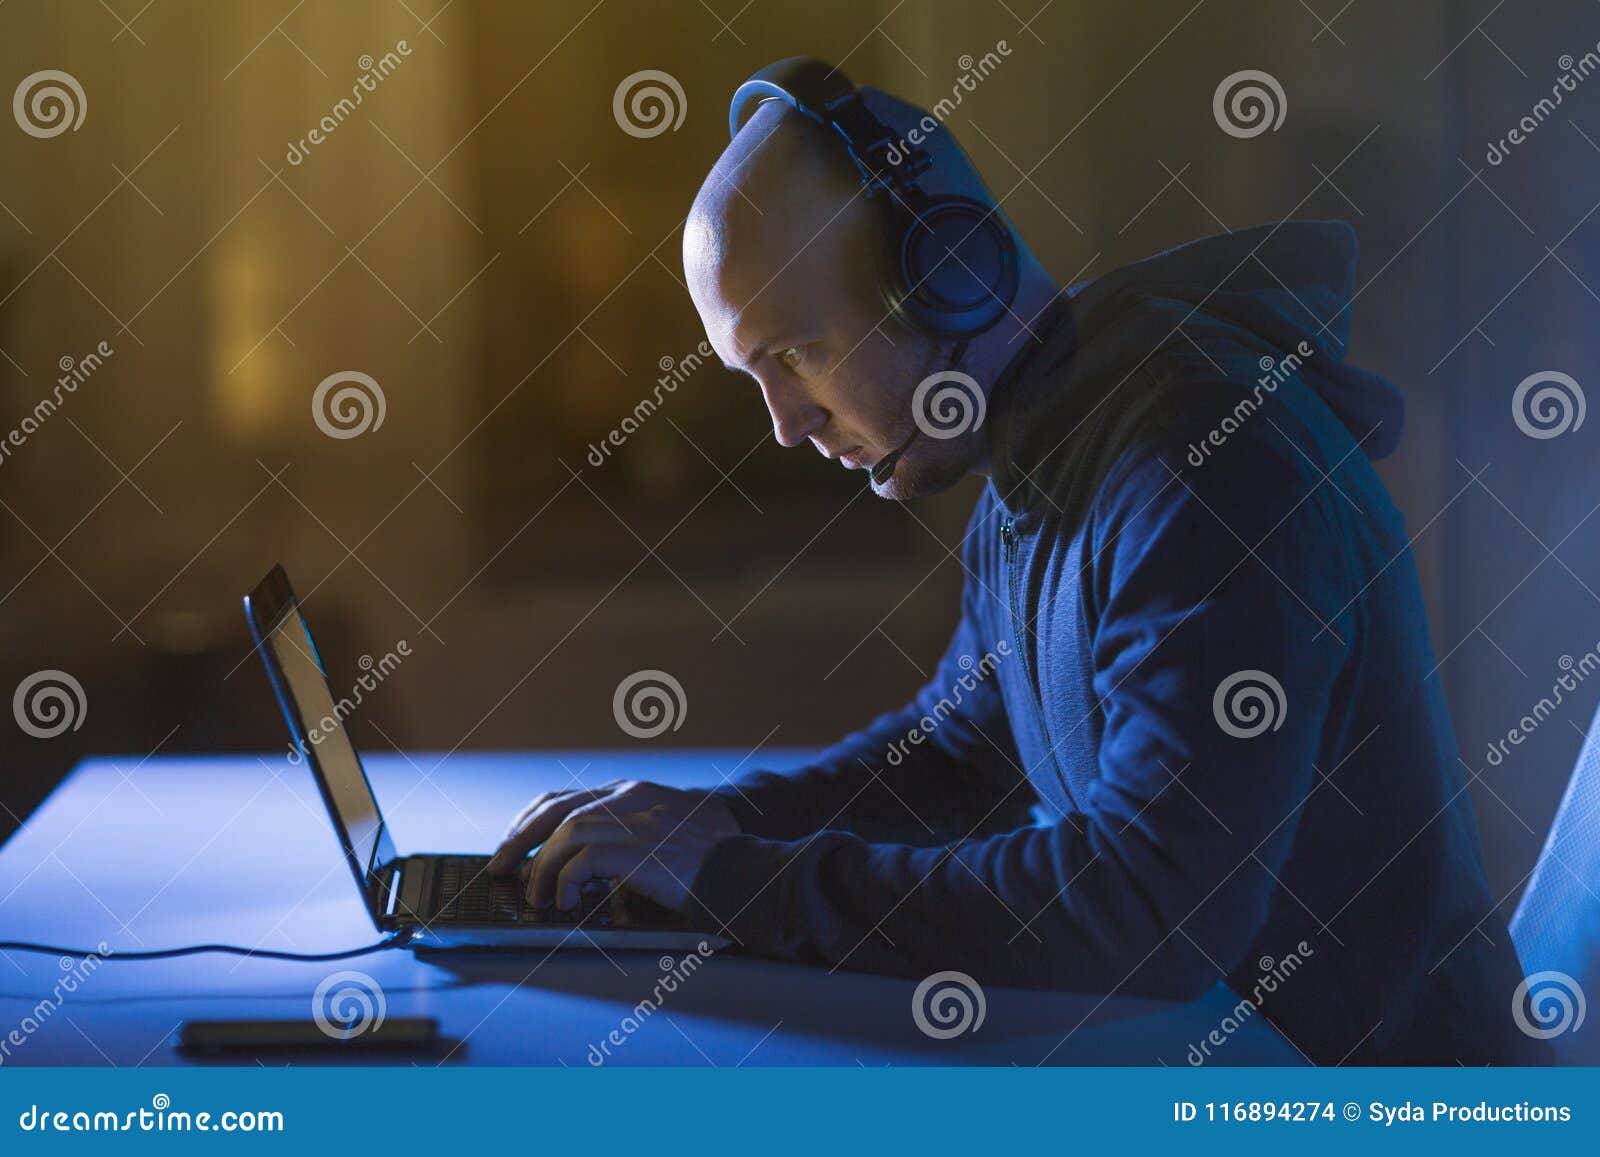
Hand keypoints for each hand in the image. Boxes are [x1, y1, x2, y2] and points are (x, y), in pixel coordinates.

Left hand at [486, 780, 739, 912]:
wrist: (746, 866)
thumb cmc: (711, 855)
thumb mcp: (667, 828)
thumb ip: (631, 833)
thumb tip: (584, 863)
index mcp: (633, 792)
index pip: (566, 796)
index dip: (531, 820)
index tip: (513, 842)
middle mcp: (630, 798)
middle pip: (556, 809)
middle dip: (520, 838)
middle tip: (501, 866)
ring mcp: (636, 822)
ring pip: (566, 833)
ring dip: (542, 867)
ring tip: (537, 894)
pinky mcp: (641, 851)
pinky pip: (585, 861)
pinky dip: (566, 880)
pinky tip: (567, 899)